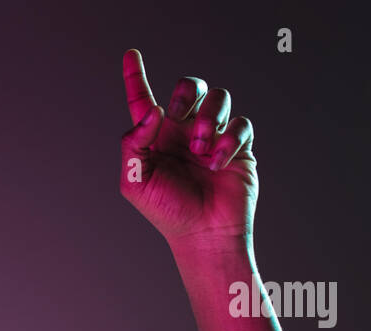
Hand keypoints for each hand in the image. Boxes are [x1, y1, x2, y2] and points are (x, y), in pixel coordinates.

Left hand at [119, 49, 257, 248]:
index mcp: (156, 137)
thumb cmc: (167, 212)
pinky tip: (217, 164)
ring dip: (208, 119)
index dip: (134, 76)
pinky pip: (240, 122)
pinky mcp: (239, 145)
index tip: (130, 55)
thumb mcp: (135, 182)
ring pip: (218, 96)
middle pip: (189, 86)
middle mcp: (184, 131)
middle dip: (184, 93)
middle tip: (177, 117)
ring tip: (200, 151)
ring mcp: (214, 135)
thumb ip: (133, 144)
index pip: (144, 99)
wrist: (203, 234)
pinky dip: (229, 139)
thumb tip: (152, 112)